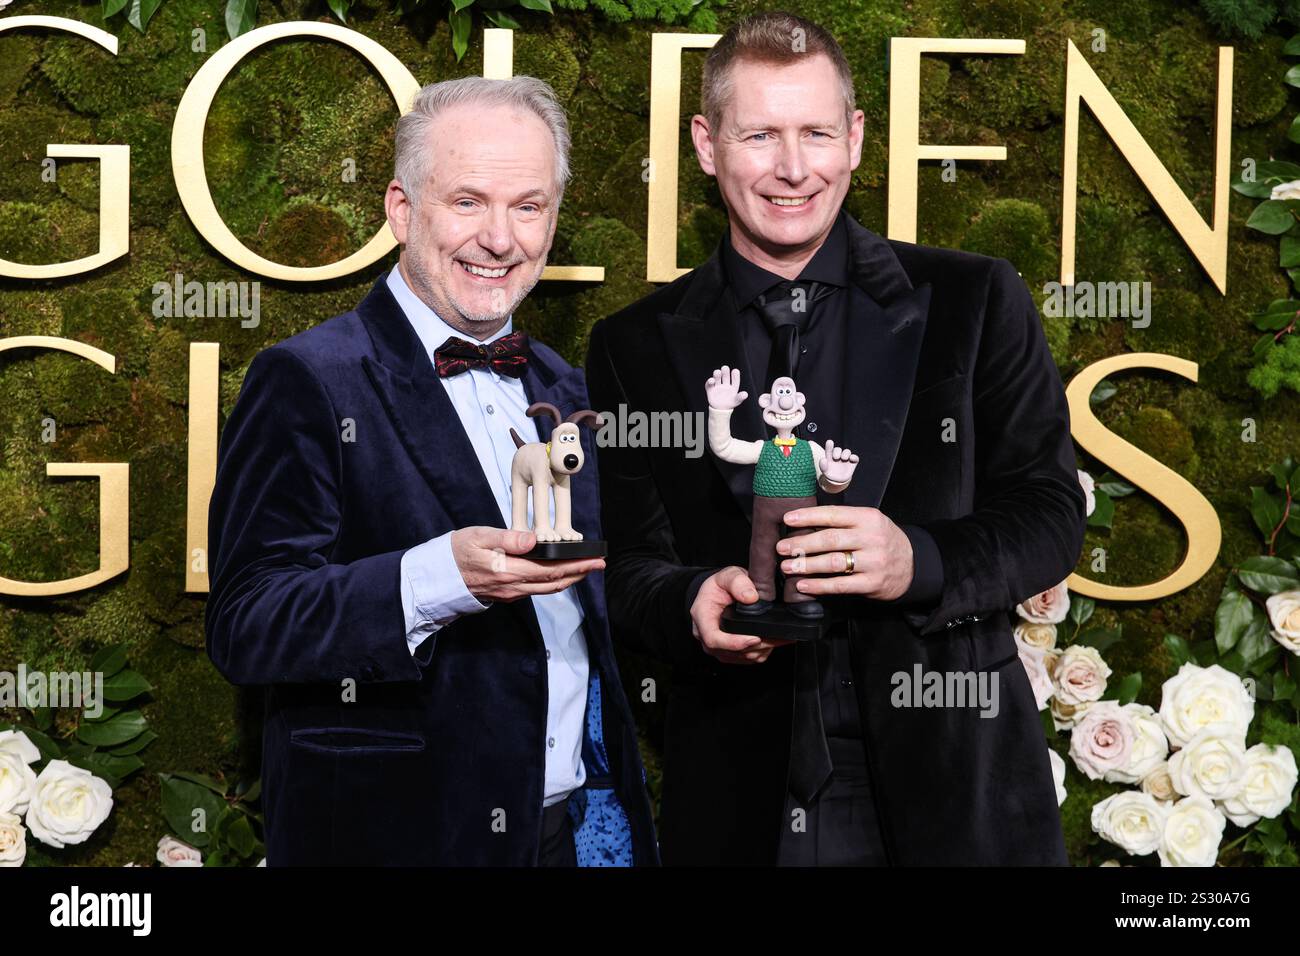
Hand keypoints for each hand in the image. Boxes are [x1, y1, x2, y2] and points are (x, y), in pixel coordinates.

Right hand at [452, 527, 603, 602]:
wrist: (437, 577)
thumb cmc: (455, 552)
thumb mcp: (478, 537)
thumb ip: (507, 539)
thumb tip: (532, 539)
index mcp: (509, 571)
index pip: (551, 570)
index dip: (577, 566)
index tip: (595, 560)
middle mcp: (513, 586)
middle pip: (555, 582)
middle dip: (580, 574)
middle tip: (599, 564)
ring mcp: (511, 593)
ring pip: (547, 589)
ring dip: (569, 579)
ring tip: (585, 569)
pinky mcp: (507, 594)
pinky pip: (537, 589)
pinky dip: (553, 581)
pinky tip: (559, 573)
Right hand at [689, 566, 792, 664]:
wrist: (717, 594)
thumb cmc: (719, 587)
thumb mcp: (727, 574)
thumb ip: (738, 581)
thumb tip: (750, 597)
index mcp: (702, 617)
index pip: (713, 639)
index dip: (734, 643)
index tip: (754, 638)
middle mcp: (706, 636)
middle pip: (732, 651)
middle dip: (757, 645)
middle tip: (778, 636)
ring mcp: (718, 647)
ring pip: (742, 657)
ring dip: (763, 649)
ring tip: (779, 636)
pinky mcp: (730, 653)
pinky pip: (748, 659)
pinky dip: (762, 651)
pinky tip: (771, 639)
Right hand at [705, 365, 748, 410]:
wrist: (720, 410)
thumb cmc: (730, 403)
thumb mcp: (736, 401)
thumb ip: (740, 397)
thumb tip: (745, 394)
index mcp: (733, 386)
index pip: (734, 379)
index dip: (735, 375)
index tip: (735, 371)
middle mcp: (725, 384)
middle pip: (725, 376)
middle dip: (725, 371)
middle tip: (725, 368)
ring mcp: (717, 386)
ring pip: (717, 378)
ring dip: (717, 374)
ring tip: (718, 372)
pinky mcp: (710, 390)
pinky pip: (709, 384)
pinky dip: (710, 381)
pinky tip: (712, 380)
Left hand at [778, 506, 913, 599]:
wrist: (913, 565)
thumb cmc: (881, 541)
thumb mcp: (869, 523)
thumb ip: (843, 522)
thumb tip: (804, 524)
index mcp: (868, 518)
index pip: (833, 515)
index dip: (808, 516)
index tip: (788, 519)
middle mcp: (872, 538)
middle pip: (830, 539)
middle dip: (802, 544)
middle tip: (782, 548)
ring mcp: (873, 561)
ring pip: (834, 562)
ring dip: (807, 565)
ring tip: (787, 566)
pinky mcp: (872, 583)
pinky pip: (841, 585)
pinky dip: (819, 586)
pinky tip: (803, 585)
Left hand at [820, 439, 858, 485]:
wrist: (837, 481)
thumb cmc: (830, 474)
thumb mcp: (824, 471)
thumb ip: (822, 466)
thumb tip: (823, 459)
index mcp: (830, 456)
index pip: (829, 449)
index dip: (829, 445)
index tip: (829, 442)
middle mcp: (838, 456)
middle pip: (838, 449)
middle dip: (837, 451)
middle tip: (835, 457)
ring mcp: (845, 458)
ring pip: (847, 451)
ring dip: (845, 453)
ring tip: (843, 458)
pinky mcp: (852, 462)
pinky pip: (855, 458)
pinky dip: (854, 457)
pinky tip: (851, 458)